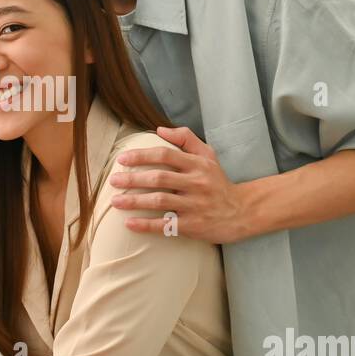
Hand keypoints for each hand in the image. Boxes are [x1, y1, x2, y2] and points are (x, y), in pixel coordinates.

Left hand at [107, 126, 241, 243]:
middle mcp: (196, 183)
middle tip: (113, 180)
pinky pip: (166, 225)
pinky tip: (130, 223)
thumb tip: (159, 129)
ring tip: (115, 201)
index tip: (122, 159)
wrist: (241, 211)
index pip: (165, 155)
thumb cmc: (218, 182)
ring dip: (135, 201)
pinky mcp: (194, 225)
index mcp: (197, 164)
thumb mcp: (208, 155)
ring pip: (160, 201)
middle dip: (133, 179)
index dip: (142, 155)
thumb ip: (186, 139)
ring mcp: (195, 205)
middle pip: (159, 178)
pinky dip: (146, 225)